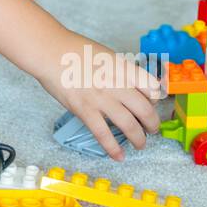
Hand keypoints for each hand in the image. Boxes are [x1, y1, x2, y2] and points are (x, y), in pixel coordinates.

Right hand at [34, 29, 164, 160]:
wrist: (50, 52)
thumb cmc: (74, 50)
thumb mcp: (105, 54)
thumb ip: (119, 70)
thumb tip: (129, 85)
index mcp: (123, 68)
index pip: (152, 87)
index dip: (156, 99)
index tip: (152, 104)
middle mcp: (116, 84)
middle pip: (145, 109)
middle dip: (152, 123)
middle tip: (152, 128)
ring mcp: (101, 98)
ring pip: (129, 125)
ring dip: (138, 138)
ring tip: (140, 143)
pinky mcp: (85, 110)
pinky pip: (103, 134)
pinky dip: (113, 148)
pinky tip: (119, 156)